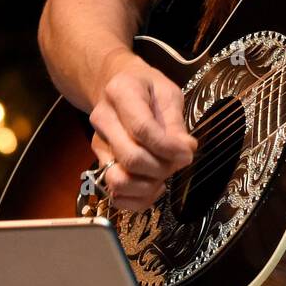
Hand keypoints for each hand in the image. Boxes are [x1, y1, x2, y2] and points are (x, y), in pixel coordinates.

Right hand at [88, 52, 197, 212]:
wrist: (117, 86)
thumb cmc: (147, 88)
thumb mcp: (168, 93)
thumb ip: (176, 123)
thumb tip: (186, 150)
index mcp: (120, 92)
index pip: (141, 129)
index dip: (167, 147)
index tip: (187, 153)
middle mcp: (103, 119)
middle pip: (130, 158)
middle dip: (162, 167)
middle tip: (179, 162)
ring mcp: (98, 144)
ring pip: (118, 181)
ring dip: (148, 186)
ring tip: (164, 174)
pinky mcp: (99, 163)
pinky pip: (116, 194)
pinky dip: (138, 199)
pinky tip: (153, 186)